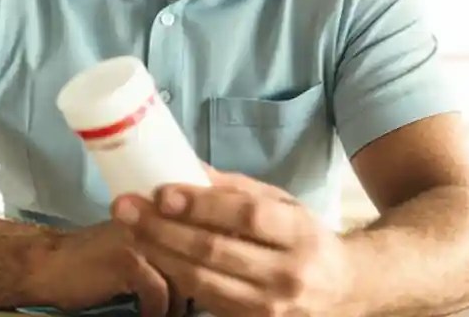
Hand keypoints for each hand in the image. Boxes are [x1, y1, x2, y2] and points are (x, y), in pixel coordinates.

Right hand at [29, 220, 191, 316]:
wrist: (48, 264)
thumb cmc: (94, 260)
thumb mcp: (136, 243)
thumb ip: (166, 245)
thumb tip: (201, 269)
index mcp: (159, 210)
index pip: (200, 230)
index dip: (207, 261)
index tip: (209, 281)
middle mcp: (154, 218)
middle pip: (196, 256)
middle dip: (198, 286)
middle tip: (192, 305)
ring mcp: (142, 238)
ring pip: (182, 277)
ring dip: (178, 304)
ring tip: (170, 314)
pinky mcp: (130, 261)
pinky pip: (159, 293)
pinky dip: (154, 311)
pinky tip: (146, 316)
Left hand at [112, 170, 354, 316]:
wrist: (342, 289)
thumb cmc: (304, 237)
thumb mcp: (283, 204)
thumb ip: (236, 189)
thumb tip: (185, 166)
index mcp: (300, 234)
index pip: (245, 217)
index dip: (200, 205)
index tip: (162, 192)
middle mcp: (288, 274)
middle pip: (214, 250)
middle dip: (162, 227)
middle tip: (126, 206)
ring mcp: (270, 307)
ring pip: (202, 280)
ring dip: (159, 253)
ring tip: (130, 229)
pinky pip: (204, 299)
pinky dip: (174, 274)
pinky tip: (152, 254)